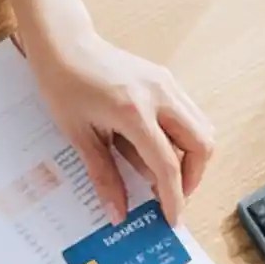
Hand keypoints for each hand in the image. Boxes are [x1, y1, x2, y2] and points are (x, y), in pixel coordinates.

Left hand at [25, 31, 215, 225]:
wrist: (63, 44)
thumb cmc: (63, 85)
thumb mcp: (79, 135)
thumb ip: (104, 175)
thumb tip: (119, 212)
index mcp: (133, 112)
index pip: (167, 164)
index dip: (174, 197)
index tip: (172, 219)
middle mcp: (159, 95)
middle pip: (200, 144)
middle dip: (193, 177)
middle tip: (172, 197)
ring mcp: (167, 84)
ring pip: (201, 128)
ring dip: (191, 157)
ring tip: (165, 176)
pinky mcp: (166, 79)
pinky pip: (189, 114)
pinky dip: (184, 138)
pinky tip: (157, 149)